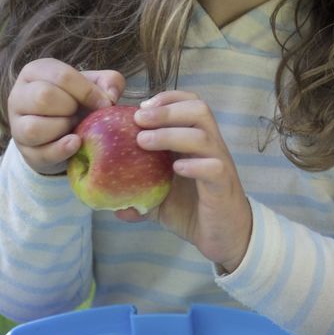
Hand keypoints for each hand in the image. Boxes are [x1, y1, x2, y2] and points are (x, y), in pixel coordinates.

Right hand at [6, 59, 125, 175]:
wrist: (64, 130)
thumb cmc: (79, 100)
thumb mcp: (95, 84)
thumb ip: (109, 82)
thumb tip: (110, 97)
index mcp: (36, 71)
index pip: (61, 76)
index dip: (88, 91)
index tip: (105, 103)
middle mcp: (19, 95)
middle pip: (43, 97)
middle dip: (70, 107)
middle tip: (79, 112)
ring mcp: (16, 124)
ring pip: (34, 127)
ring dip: (62, 128)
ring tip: (73, 126)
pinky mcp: (23, 150)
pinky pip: (40, 152)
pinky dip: (62, 150)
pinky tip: (75, 143)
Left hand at [121, 91, 252, 272]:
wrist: (224, 236)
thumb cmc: (194, 210)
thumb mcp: (160, 201)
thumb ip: (139, 196)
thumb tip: (109, 204)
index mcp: (196, 143)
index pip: (190, 105)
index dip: (168, 98)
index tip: (140, 107)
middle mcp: (210, 147)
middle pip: (199, 110)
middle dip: (166, 110)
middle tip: (139, 119)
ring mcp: (219, 164)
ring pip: (203, 136)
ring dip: (171, 134)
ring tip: (144, 141)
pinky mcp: (222, 186)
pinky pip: (213, 167)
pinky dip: (194, 164)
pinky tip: (175, 169)